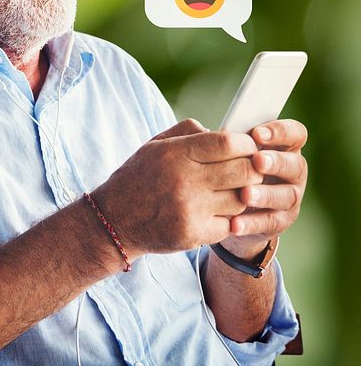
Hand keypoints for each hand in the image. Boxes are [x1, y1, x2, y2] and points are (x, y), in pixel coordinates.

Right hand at [92, 119, 260, 255]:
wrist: (113, 221)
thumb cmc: (138, 178)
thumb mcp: (154, 146)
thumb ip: (189, 132)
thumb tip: (225, 131)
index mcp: (174, 154)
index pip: (228, 143)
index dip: (246, 144)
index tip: (247, 147)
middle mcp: (183, 181)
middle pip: (244, 171)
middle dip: (252, 169)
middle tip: (246, 170)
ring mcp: (190, 210)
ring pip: (242, 199)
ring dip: (241, 195)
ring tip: (228, 191)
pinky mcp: (193, 234)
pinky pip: (230, 224)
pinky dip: (228, 219)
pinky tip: (216, 212)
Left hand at [221, 119, 307, 257]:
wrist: (225, 208)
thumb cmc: (224, 168)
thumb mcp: (221, 152)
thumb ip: (218, 139)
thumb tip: (201, 129)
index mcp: (281, 147)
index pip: (294, 134)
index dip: (280, 131)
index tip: (257, 133)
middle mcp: (291, 170)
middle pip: (295, 164)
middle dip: (277, 162)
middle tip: (256, 161)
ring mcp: (289, 196)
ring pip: (286, 195)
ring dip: (266, 194)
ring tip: (244, 194)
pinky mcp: (280, 220)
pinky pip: (270, 222)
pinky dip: (252, 223)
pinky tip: (234, 223)